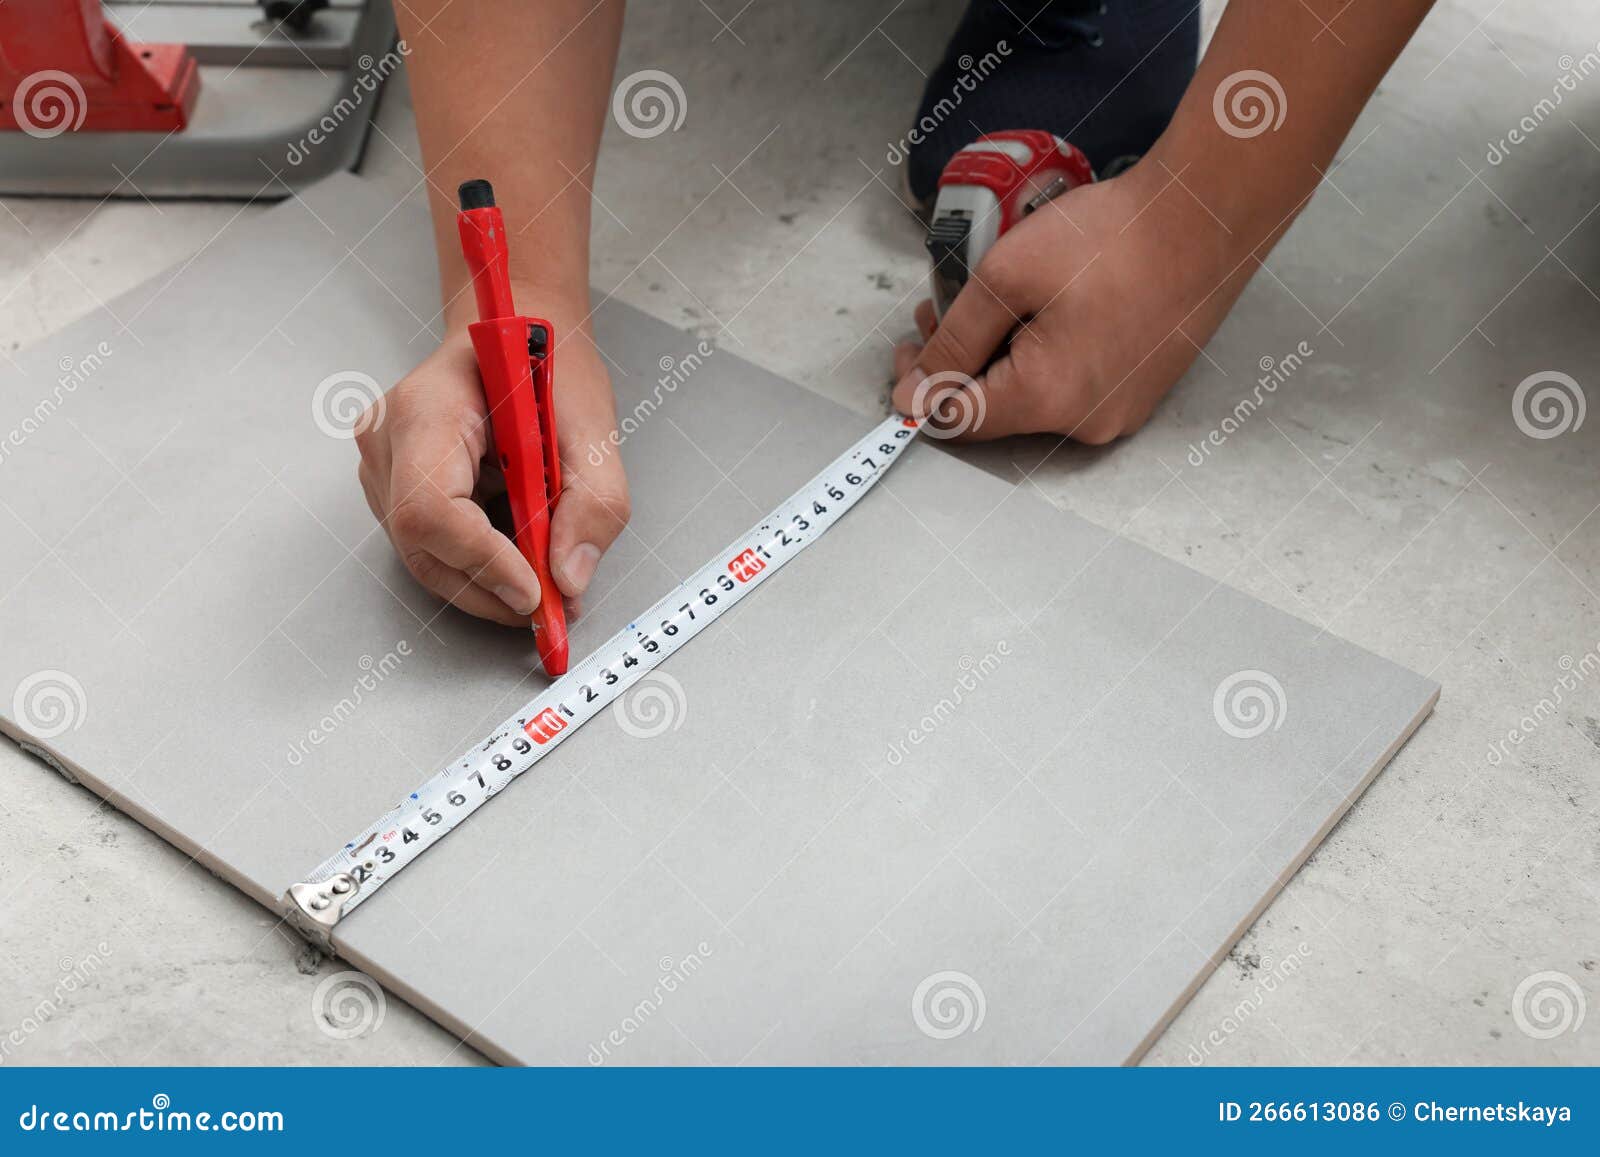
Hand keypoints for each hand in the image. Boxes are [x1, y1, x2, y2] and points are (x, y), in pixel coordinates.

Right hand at [356, 324, 629, 625]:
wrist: (518, 336)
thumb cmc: (547, 366)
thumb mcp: (594, 429)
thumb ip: (593, 503)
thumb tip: (569, 577)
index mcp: (428, 409)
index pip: (430, 506)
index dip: (482, 560)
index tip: (536, 591)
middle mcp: (387, 439)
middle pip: (421, 546)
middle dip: (492, 588)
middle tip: (553, 604)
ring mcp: (381, 466)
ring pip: (425, 558)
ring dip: (488, 584)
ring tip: (545, 582)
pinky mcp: (392, 488)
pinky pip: (429, 548)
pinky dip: (478, 568)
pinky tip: (519, 559)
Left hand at [892, 158, 1245, 443]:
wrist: (1207, 215)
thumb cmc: (1113, 237)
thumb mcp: (1006, 278)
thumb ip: (952, 342)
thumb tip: (911, 394)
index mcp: (1048, 400)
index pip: (956, 419)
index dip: (919, 385)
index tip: (911, 342)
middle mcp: (1086, 423)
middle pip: (994, 411)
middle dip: (958, 362)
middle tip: (942, 310)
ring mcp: (1118, 412)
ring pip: (1031, 399)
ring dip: (998, 356)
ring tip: (991, 301)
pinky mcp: (1138, 392)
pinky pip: (1070, 388)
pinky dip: (1041, 356)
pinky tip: (1039, 311)